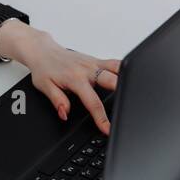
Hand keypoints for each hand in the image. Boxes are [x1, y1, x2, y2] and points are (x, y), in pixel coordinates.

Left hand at [0, 22, 119, 134]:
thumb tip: (65, 113)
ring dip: (127, 77)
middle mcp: (87, 69)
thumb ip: (57, 100)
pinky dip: (124, 69)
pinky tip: (130, 77)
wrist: (43, 51)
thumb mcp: (44, 87)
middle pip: (112, 81)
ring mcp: (94, 63)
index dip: (101, 118)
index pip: (92, 102)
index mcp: (75, 79)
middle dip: (122, 93)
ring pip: (117, 68)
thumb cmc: (44, 68)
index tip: (108, 129)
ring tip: (136, 90)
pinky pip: (114, 63)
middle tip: (130, 108)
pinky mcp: (96, 60)